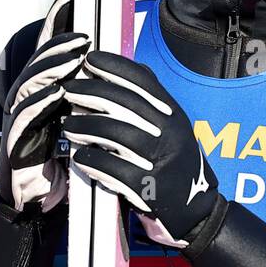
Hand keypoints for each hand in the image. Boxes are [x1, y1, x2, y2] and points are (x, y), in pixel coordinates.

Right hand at [0, 0, 90, 213]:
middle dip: (58, 48)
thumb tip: (110, 67)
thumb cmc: (62, 163)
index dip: (56, 30)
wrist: (40, 206)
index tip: (72, 4)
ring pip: (30, 88)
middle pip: (38, 67)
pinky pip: (25, 121)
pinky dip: (40, 104)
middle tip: (81, 36)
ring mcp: (18, 125)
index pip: (49, 58)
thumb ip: (89, 99)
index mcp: (43, 98)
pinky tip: (56, 93)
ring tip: (72, 57)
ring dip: (51, 70)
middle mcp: (27, 106)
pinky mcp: (15, 147)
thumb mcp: (81, 127)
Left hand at [62, 51, 219, 247]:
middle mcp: (168, 133)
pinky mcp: (145, 186)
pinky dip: (90, 159)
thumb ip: (152, 101)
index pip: (143, 80)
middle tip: (68, 90)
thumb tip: (120, 70)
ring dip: (84, 126)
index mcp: (174, 114)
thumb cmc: (178, 161)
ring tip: (69, 125)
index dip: (114, 66)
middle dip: (89, 92)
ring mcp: (158, 160)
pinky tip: (80, 156)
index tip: (90, 59)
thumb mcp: (175, 125)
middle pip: (122, 103)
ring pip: (112, 133)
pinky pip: (110, 167)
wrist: (197, 206)